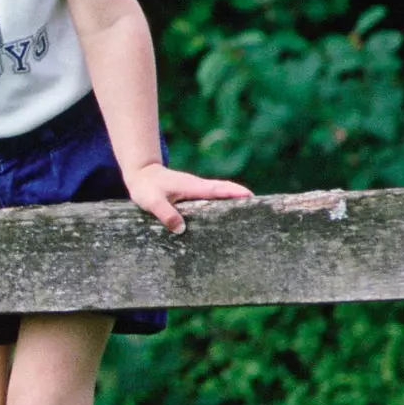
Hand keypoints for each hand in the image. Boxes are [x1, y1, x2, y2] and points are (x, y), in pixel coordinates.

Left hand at [125, 161, 252, 235]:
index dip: (234, 192)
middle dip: (243, 198)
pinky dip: (224, 205)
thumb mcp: (151, 201)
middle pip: (225, 191)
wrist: (141, 175)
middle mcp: (198, 187)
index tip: (251, 197)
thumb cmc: (146, 187)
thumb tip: (181, 229)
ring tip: (251, 218)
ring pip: (221, 195)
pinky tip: (229, 220)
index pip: (217, 189)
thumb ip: (165, 213)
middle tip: (262, 211)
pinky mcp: (194, 196)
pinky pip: (213, 200)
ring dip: (235, 203)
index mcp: (192, 186)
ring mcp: (197, 191)